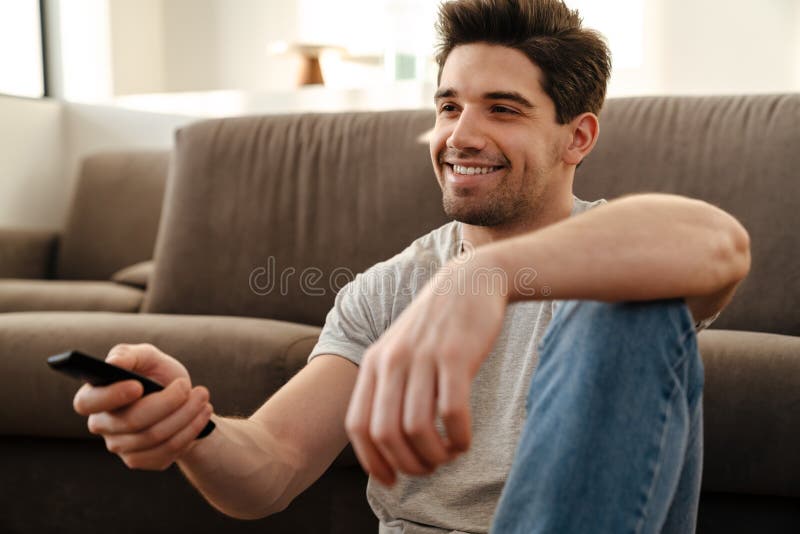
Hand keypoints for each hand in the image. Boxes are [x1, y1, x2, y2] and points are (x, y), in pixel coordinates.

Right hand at [72, 343, 213, 470]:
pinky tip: (201, 415)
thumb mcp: (149, 357)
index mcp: (95, 395)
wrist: (183, 401)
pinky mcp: (138, 460)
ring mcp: (119, 446)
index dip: (111, 396)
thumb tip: (113, 363)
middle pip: (132, 421)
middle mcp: (101, 424)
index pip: (87, 402)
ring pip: (154, 436)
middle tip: (191, 387)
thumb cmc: (159, 375)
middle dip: (169, 401)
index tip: (138, 386)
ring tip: (203, 397)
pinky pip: (166, 451)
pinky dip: (190, 430)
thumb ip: (129, 354)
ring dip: (186, 414)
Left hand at [345, 258, 506, 484]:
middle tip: (429, 468)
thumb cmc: (437, 325)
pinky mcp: (455, 355)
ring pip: (417, 428)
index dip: (372, 462)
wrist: (472, 281)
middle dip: (407, 464)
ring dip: (434, 455)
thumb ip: (388, 387)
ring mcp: (423, 357)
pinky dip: (459, 438)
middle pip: (385, 433)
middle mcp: (392, 361)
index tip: (392, 481)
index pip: (357, 426)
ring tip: (449, 455)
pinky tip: (465, 440)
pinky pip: (452, 413)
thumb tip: (387, 442)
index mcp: (374, 363)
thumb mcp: (400, 350)